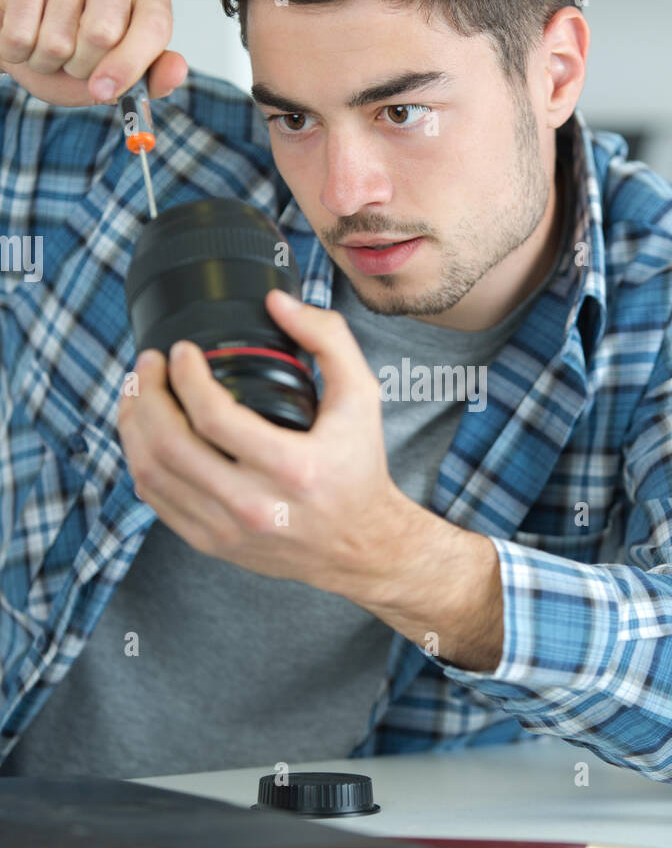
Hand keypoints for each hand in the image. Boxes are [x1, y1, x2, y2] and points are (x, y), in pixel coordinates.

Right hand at [0, 0, 186, 106]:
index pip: (154, 26)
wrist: (20, 39)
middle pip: (102, 34)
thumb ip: (151, 79)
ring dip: (48, 61)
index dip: (129, 65)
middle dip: (83, 67)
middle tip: (75, 61)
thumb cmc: (76, 55)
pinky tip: (25, 34)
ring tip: (47, 46)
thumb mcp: (120, 78)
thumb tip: (177, 70)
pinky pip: (21, 34)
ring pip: (58, 40)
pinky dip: (19, 51)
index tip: (105, 89)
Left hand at [115, 288, 407, 599]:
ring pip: (151, 474)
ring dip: (133, 426)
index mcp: (293, 468)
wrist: (361, 545)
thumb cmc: (358, 468)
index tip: (181, 352)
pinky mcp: (211, 543)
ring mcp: (228, 530)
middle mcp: (255, 506)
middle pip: (169, 446)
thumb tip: (278, 302)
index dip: (185, 376)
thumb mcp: (362, 396)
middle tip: (149, 365)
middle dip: (147, 395)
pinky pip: (155, 500)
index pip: (214, 418)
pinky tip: (146, 433)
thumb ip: (328, 338)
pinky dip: (141, 460)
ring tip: (137, 393)